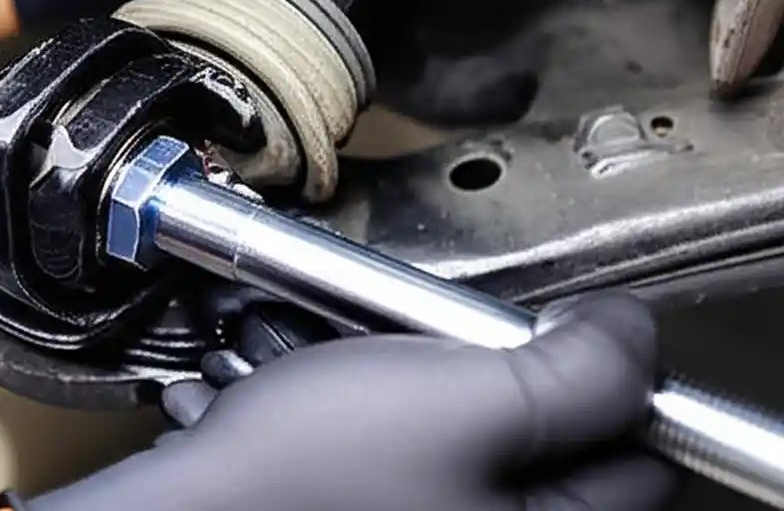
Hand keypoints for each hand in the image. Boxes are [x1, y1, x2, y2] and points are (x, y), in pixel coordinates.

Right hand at [26, 292, 678, 510]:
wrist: (182, 509)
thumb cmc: (311, 471)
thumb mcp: (467, 400)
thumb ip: (581, 370)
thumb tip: (633, 334)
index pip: (641, 456)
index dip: (604, 373)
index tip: (541, 330)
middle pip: (539, 443)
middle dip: (483, 374)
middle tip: (429, 347)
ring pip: (449, 435)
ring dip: (401, 383)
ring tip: (343, 375)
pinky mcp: (356, 508)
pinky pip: (384, 451)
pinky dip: (349, 412)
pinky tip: (299, 401)